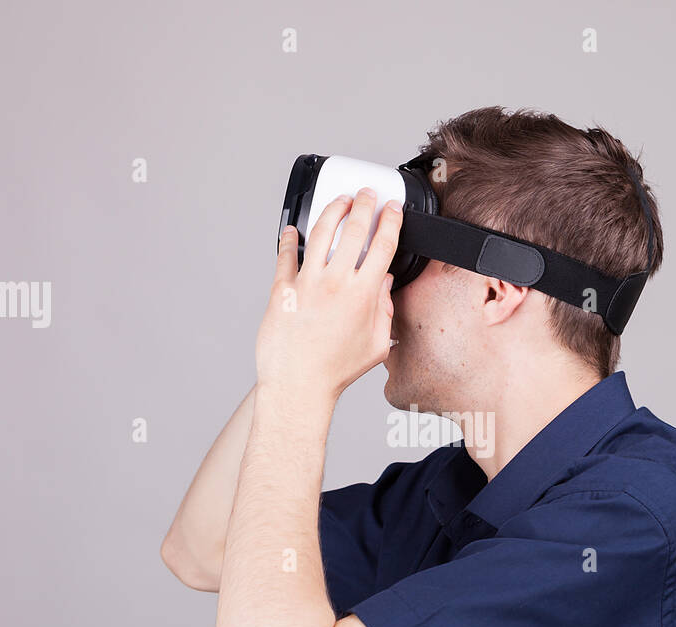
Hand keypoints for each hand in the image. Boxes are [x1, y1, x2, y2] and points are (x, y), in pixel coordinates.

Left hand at [255, 187, 400, 403]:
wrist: (299, 384)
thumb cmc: (335, 370)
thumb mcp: (376, 346)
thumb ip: (385, 312)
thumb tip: (384, 287)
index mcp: (363, 295)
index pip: (383, 246)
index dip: (391, 221)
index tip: (392, 209)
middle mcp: (336, 283)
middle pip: (354, 229)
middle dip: (364, 204)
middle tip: (366, 194)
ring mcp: (307, 283)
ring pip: (321, 232)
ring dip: (333, 210)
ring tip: (339, 201)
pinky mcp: (283, 289)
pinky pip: (286, 255)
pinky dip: (290, 239)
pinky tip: (292, 231)